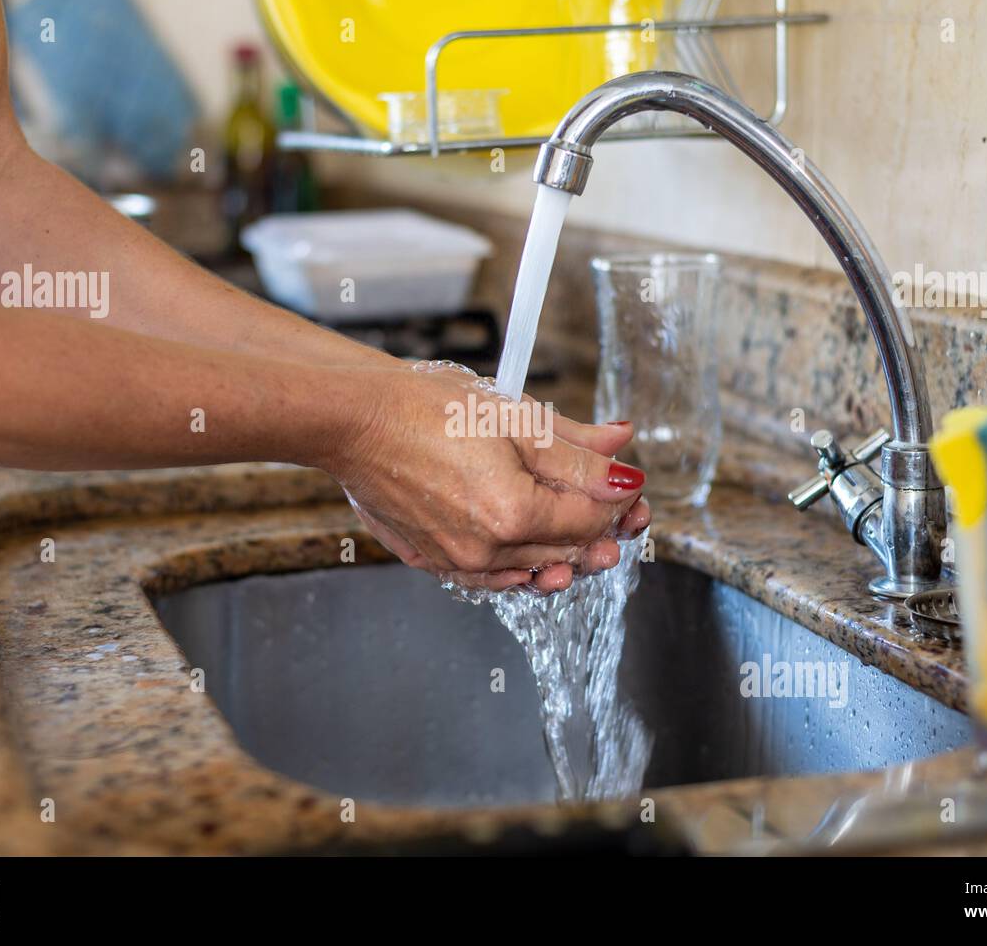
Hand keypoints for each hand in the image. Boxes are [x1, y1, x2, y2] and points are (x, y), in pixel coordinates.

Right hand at [324, 363, 649, 592]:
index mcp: (513, 512)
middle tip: (625, 515)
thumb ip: (575, 446)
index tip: (632, 484)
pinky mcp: (432, 561)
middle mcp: (486, 550)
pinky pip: (490, 577)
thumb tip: (622, 453)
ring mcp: (456, 562)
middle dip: (602, 532)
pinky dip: (518, 567)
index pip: (590, 518)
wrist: (354, 422)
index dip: (620, 501)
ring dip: (564, 555)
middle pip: (566, 552)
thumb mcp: (514, 417)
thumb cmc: (423, 409)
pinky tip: (532, 557)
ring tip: (589, 541)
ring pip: (530, 570)